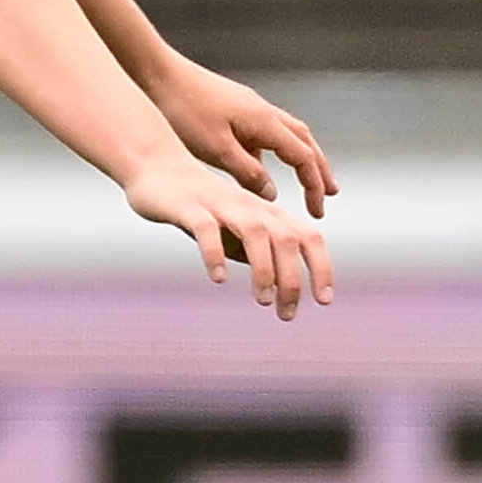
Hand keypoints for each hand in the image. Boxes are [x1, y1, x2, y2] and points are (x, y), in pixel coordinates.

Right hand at [121, 156, 335, 319]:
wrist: (157, 168)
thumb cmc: (203, 206)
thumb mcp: (237, 232)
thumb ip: (259, 255)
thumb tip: (283, 287)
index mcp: (266, 214)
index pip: (308, 238)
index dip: (321, 268)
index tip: (324, 301)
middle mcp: (250, 207)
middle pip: (286, 238)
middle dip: (293, 279)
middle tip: (286, 314)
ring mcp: (221, 205)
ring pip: (255, 233)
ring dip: (264, 269)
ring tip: (263, 300)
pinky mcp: (189, 207)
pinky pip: (207, 230)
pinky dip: (216, 254)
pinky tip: (219, 278)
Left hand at [149, 62, 336, 217]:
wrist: (157, 73)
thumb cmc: (184, 111)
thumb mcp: (217, 149)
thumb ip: (248, 173)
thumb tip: (272, 195)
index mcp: (265, 121)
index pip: (303, 156)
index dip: (314, 184)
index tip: (318, 210)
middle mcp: (264, 111)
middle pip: (305, 142)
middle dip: (319, 170)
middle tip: (330, 195)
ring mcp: (250, 108)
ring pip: (288, 135)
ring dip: (301, 159)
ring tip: (307, 181)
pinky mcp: (234, 108)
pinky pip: (265, 133)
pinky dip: (274, 153)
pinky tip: (261, 169)